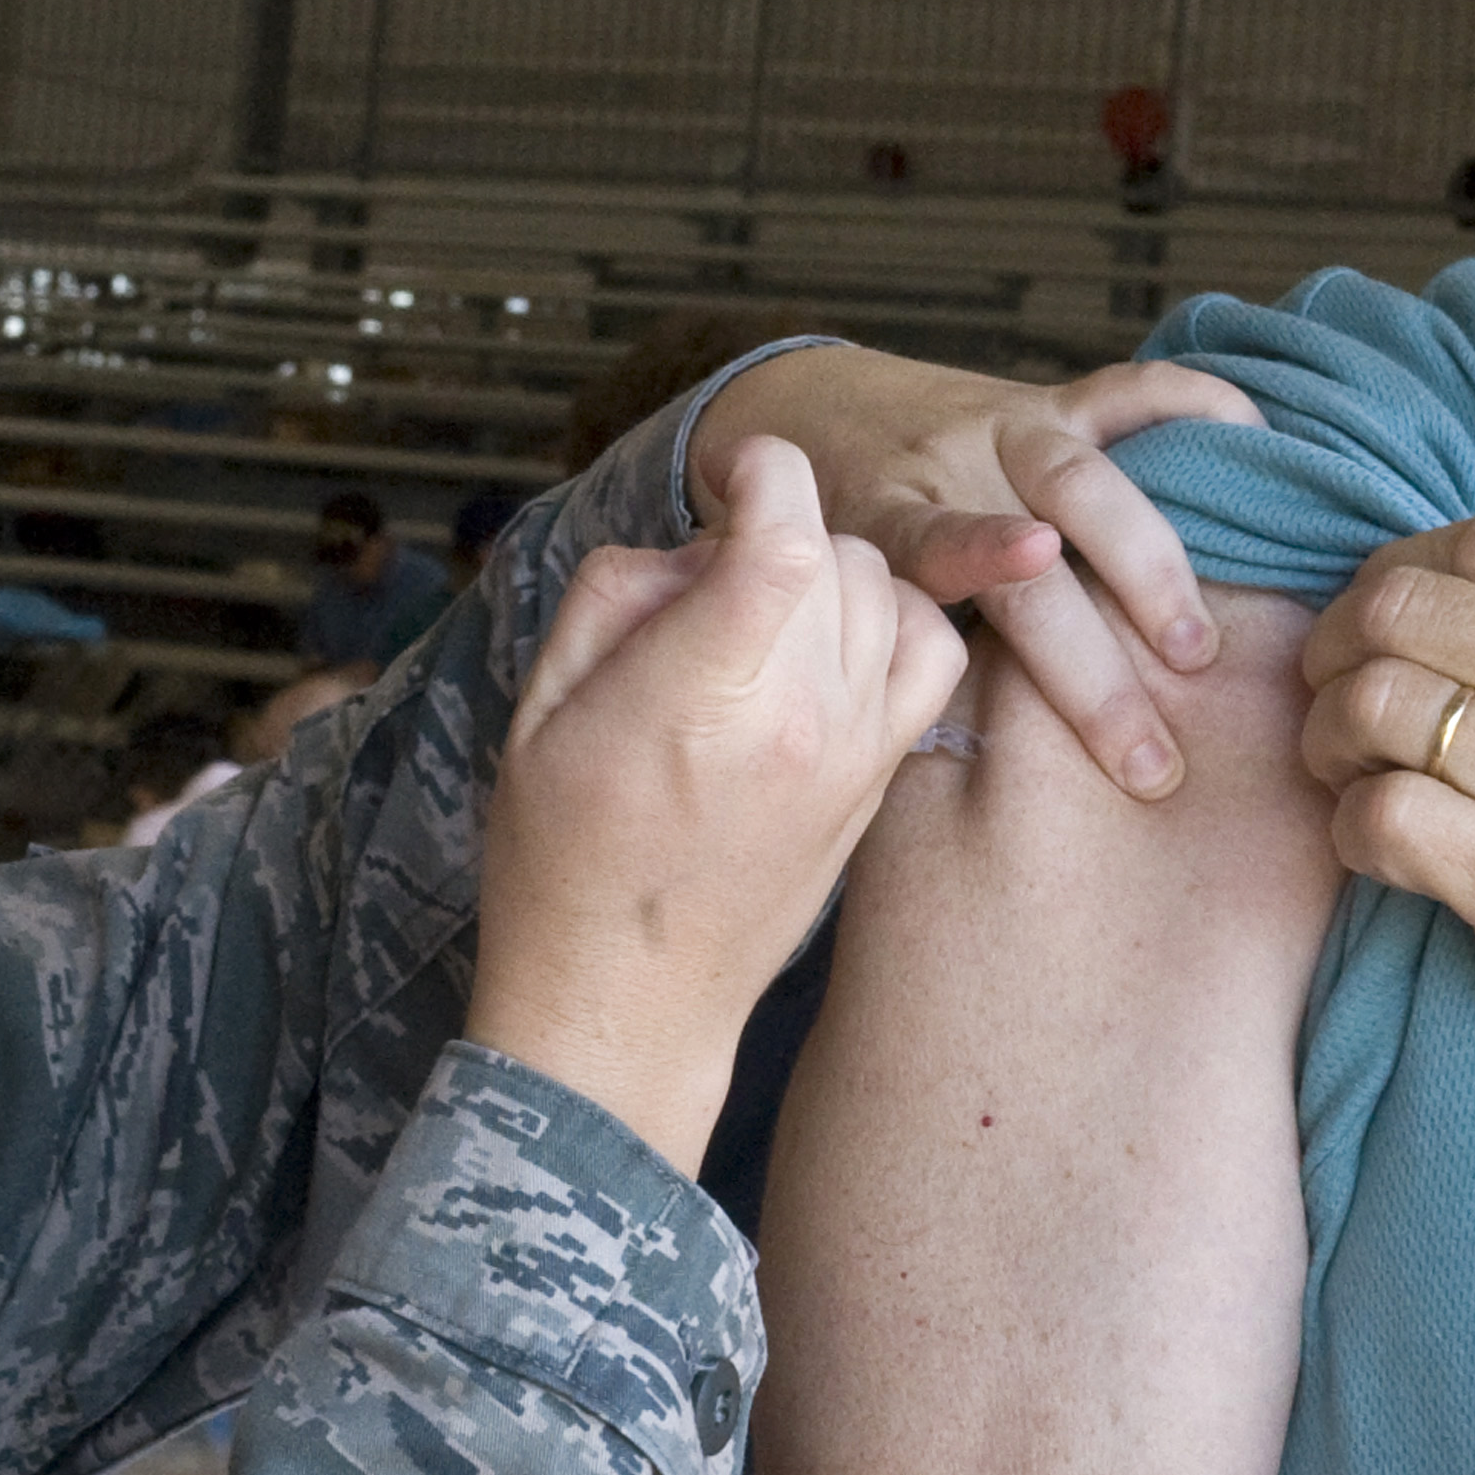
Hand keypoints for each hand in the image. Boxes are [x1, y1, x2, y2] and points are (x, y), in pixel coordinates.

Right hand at [473, 436, 970, 1169]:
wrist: (628, 1001)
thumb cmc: (563, 860)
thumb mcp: (540, 709)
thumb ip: (616, 596)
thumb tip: (691, 545)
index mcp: (706, 696)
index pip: (787, 534)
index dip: (761, 473)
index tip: (727, 476)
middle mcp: (804, 719)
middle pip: (838, 549)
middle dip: (776, 528)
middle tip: (713, 574)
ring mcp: (856, 752)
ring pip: (890, 591)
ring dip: (832, 573)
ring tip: (767, 614)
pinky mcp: (880, 780)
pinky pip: (934, 655)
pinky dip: (897, 623)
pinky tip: (835, 645)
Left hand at [691, 346, 1259, 797]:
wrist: (806, 412)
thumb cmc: (823, 545)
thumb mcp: (812, 595)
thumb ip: (851, 654)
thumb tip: (873, 767)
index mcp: (885, 522)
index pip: (935, 539)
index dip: (983, 544)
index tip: (1034, 558)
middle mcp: (952, 471)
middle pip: (1033, 565)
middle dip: (1096, 665)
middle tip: (1149, 763)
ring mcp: (1006, 430)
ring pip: (1089, 484)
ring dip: (1152, 566)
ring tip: (1200, 652)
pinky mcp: (1049, 401)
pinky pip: (1128, 394)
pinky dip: (1194, 403)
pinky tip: (1255, 433)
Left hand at [1296, 516, 1474, 1197]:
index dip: (1405, 570)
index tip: (1388, 612)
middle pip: (1406, 610)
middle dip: (1343, 640)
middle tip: (1335, 685)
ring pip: (1376, 706)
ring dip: (1331, 734)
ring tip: (1343, 767)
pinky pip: (1383, 821)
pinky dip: (1351, 824)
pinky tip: (1373, 843)